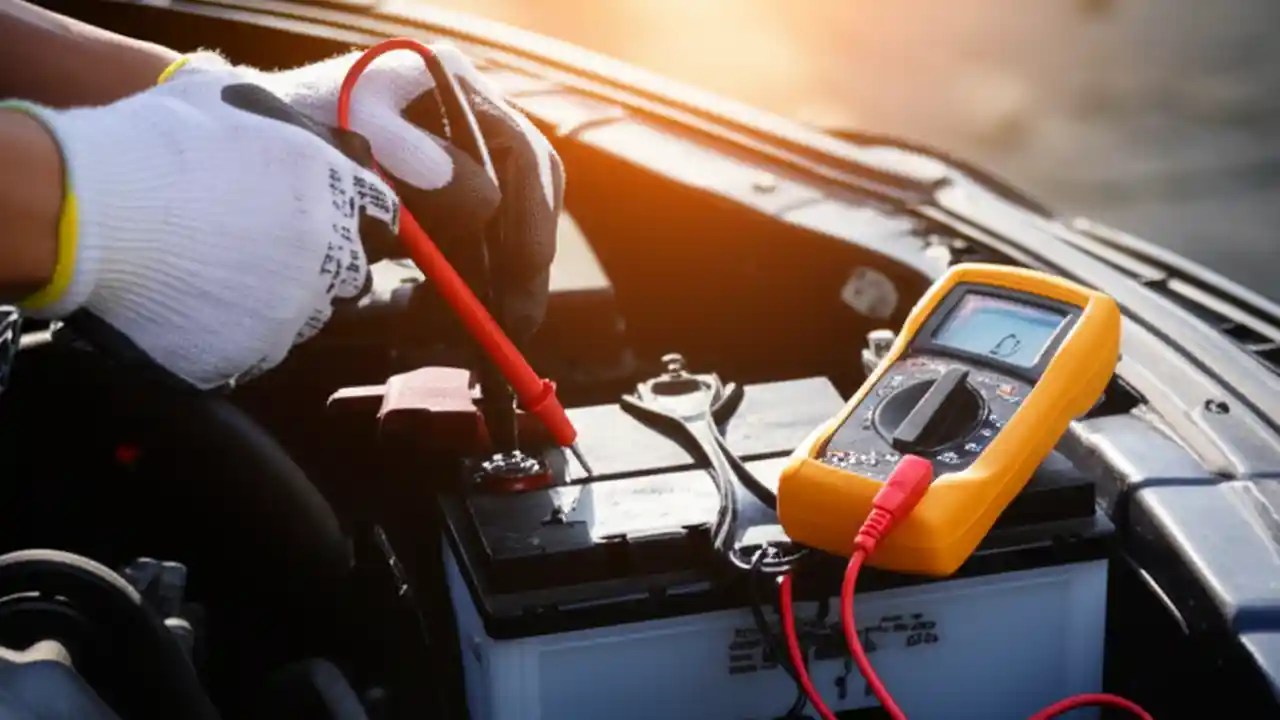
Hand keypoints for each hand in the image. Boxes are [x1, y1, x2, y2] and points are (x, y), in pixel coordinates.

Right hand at [10, 69, 399, 388]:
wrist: (92, 207)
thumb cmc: (155, 144)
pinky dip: (239, 335)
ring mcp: (294, 309)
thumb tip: (325, 146)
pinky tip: (199, 309)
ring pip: (307, 317)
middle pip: (352, 276)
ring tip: (221, 281)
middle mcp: (328, 253)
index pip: (381, 216)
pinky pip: (260, 350)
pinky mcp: (255, 352)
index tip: (336, 228)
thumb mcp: (238, 103)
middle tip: (267, 257)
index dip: (359, 222)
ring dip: (280, 303)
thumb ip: (296, 132)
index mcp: (333, 189)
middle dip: (322, 269)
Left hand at [174, 44, 564, 340]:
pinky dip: (461, 276)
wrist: (249, 134)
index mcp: (452, 89)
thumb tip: (484, 202)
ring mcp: (453, 155)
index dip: (532, 220)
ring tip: (483, 321)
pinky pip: (467, 239)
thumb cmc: (296, 123)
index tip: (524, 273)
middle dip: (520, 259)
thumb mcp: (356, 133)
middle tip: (514, 318)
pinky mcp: (434, 193)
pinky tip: (441, 307)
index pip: (522, 157)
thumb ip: (415, 161)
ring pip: (501, 222)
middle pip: (525, 193)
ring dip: (493, 275)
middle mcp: (464, 119)